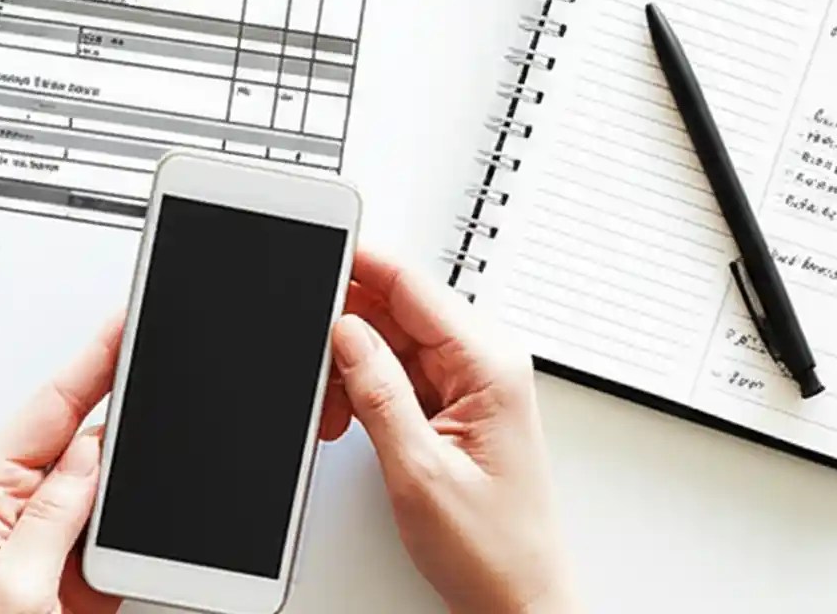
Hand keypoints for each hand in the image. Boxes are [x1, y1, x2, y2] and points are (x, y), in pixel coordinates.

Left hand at [0, 313, 353, 613]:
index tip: (126, 324)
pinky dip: (139, 509)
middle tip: (164, 360)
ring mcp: (45, 535)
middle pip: (82, 432)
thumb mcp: (12, 587)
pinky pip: (115, 522)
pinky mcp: (71, 565)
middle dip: (123, 400)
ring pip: (105, 477)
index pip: (50, 406)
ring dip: (135, 462)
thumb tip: (91, 451)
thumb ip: (53, 513)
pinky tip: (156, 495)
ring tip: (172, 428)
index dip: (94, 360)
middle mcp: (13, 504)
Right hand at [332, 251, 578, 613]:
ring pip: (389, 343)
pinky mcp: (454, 404)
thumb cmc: (493, 548)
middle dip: (346, 335)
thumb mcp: (418, 469)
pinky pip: (396, 374)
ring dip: (351, 370)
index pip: (414, 286)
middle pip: (397, 311)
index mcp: (489, 365)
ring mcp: (469, 383)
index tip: (320, 256)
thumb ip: (377, 391)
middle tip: (318, 372)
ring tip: (334, 414)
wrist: (518, 599)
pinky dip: (363, 392)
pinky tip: (349, 419)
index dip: (362, 267)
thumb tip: (345, 331)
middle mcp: (484, 364)